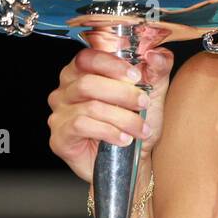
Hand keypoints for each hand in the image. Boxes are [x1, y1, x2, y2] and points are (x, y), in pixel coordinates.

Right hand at [46, 30, 175, 182]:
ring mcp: (59, 114)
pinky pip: (81, 126)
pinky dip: (108, 131)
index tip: (135, 76)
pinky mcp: (60, 137)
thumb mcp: (152, 94)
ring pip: (89, 106)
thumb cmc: (136, 126)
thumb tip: (158, 55)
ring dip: (121, 117)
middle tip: (143, 103)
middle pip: (87, 83)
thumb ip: (157, 70)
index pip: (87, 58)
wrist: (134, 162)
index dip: (111, 64)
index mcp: (81, 73)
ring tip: (140, 128)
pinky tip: (123, 139)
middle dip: (121, 93)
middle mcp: (65, 91)